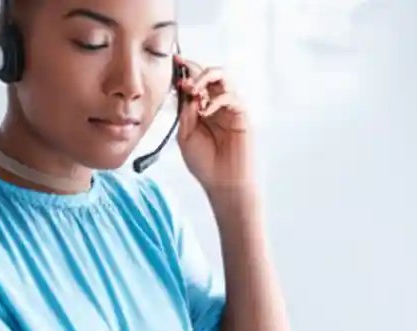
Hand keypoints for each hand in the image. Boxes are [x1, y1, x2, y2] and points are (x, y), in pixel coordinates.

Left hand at [175, 56, 254, 192]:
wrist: (223, 183)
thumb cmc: (204, 164)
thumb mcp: (185, 137)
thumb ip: (185, 113)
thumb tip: (188, 91)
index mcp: (201, 108)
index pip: (195, 82)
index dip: (185, 70)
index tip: (174, 61)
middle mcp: (216, 104)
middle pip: (211, 74)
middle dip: (196, 71)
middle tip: (185, 80)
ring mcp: (230, 108)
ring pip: (224, 78)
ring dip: (207, 79)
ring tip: (195, 90)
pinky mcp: (242, 115)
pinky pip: (231, 97)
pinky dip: (217, 99)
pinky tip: (205, 112)